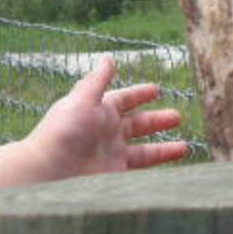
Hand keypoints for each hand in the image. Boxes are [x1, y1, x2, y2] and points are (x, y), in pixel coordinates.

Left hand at [25, 54, 187, 179]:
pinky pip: (139, 170)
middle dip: (157, 121)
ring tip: (184, 147)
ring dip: (163, 148)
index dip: (139, 94)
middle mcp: (105, 133)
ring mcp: (110, 155)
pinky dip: (156, 167)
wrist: (47, 173)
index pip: (124, 100)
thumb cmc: (62, 132)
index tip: (156, 90)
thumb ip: (98, 80)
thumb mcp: (83, 99)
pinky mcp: (114, 176)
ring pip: (144, 151)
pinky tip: (169, 166)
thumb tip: (108, 57)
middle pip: (137, 125)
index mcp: (98, 112)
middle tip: (178, 116)